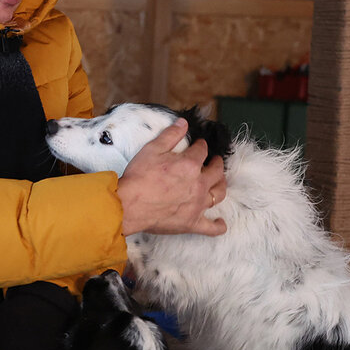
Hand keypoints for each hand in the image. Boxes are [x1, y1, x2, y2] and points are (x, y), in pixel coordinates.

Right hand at [117, 118, 226, 236]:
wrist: (129, 205)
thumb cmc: (138, 177)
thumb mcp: (151, 149)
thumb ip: (170, 135)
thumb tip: (183, 122)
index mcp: (190, 165)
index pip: (202, 151)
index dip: (201, 146)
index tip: (198, 145)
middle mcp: (199, 184)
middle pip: (216, 171)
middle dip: (216, 163)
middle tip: (214, 161)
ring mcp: (197, 205)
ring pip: (218, 194)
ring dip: (221, 186)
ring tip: (218, 182)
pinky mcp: (192, 222)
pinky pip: (211, 227)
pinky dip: (218, 225)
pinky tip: (220, 222)